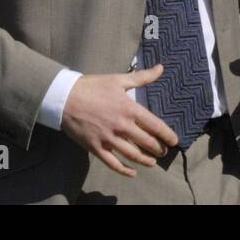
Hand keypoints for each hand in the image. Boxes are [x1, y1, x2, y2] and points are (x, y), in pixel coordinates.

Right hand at [60, 66, 178, 177]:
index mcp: (129, 109)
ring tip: (152, 162)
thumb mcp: (118, 79)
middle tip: (164, 151)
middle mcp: (121, 126)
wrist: (65, 97)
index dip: (168, 135)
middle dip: (159, 149)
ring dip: (146, 160)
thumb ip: (142, 77)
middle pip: (147, 143)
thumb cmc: (92, 87)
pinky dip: (124, 170)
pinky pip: (113, 163)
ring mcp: (108, 138)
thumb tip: (161, 68)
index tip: (175, 141)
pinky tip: (132, 172)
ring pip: (133, 155)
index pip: (155, 126)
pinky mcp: (96, 147)